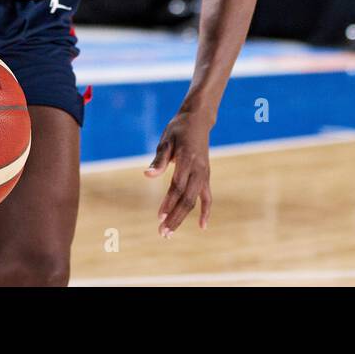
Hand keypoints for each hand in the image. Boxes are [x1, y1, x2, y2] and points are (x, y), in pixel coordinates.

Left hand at [144, 110, 213, 236]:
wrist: (198, 120)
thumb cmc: (178, 129)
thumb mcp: (166, 140)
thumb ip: (159, 159)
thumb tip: (147, 175)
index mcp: (187, 158)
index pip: (177, 186)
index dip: (168, 202)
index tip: (159, 217)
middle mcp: (198, 168)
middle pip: (187, 198)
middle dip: (175, 217)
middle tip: (162, 233)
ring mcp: (204, 173)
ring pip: (195, 200)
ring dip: (183, 217)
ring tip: (169, 232)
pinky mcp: (206, 176)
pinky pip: (207, 197)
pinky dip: (206, 211)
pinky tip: (202, 226)